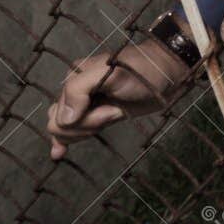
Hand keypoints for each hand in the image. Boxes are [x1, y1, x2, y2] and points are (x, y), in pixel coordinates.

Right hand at [46, 30, 199, 160]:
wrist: (165, 75)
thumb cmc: (139, 71)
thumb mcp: (108, 73)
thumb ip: (78, 90)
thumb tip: (62, 119)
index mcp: (72, 78)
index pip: (59, 114)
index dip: (84, 119)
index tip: (112, 109)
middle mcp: (75, 92)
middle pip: (60, 125)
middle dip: (86, 125)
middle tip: (114, 112)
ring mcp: (85, 105)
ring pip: (68, 131)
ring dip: (91, 128)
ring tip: (115, 113)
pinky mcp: (98, 116)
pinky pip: (74, 131)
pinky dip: (66, 141)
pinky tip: (59, 152)